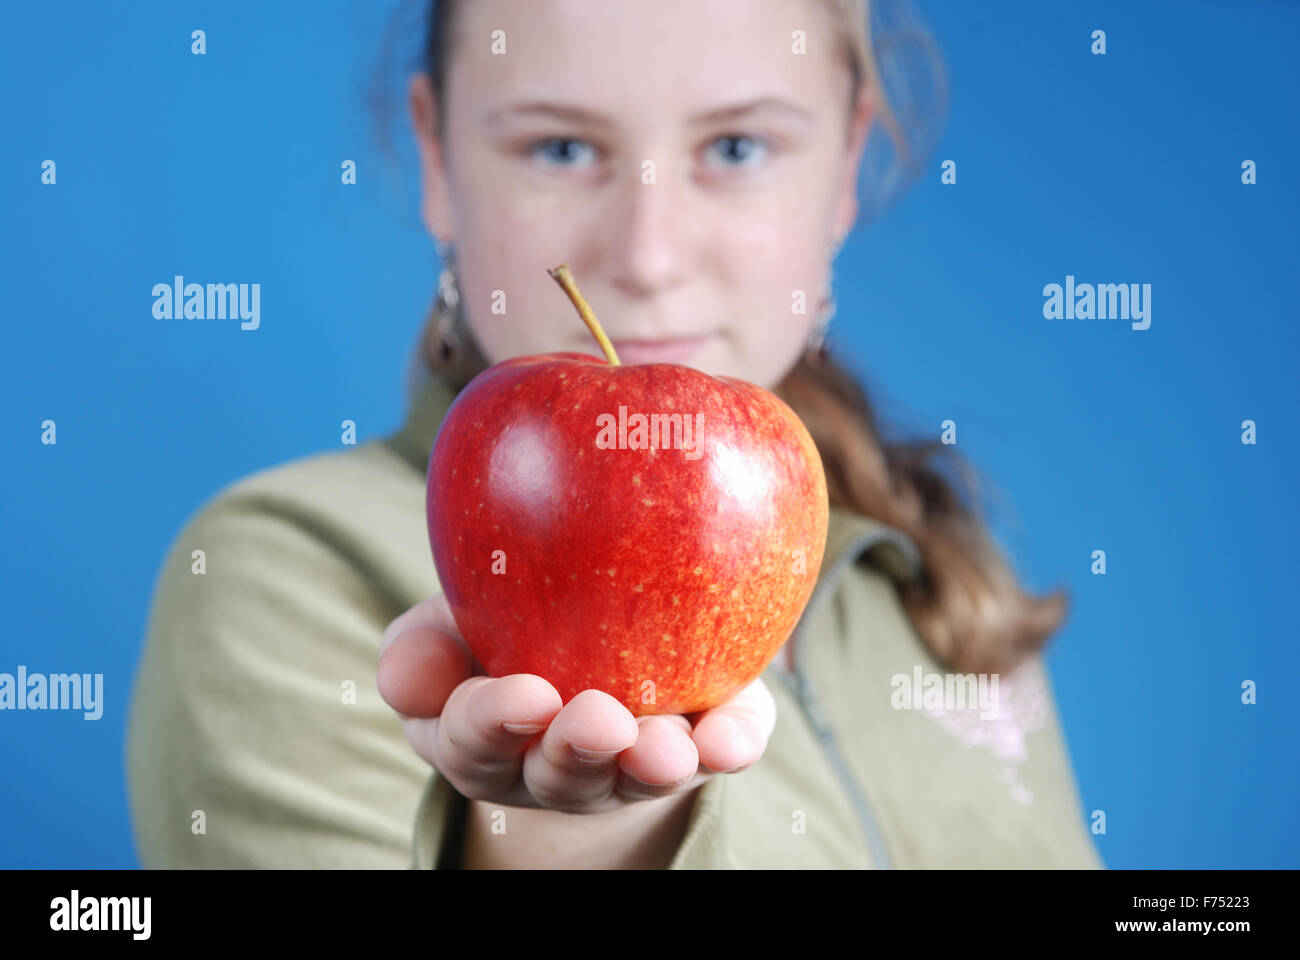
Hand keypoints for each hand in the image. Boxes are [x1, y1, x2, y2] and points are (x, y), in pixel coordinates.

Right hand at [377, 595, 775, 813]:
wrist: (587, 637)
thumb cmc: (501, 630)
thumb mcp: (447, 630)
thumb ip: (422, 650)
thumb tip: (403, 679)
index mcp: (485, 739)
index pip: (475, 741)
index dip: (494, 722)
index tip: (524, 693)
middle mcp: (559, 766)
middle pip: (563, 774)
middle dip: (580, 751)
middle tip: (599, 721)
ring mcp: (632, 761)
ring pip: (640, 775)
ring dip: (653, 764)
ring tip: (666, 746)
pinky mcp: (701, 738)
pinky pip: (718, 748)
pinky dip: (729, 744)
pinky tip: (733, 737)